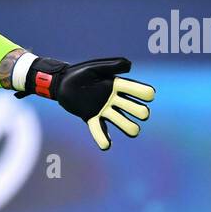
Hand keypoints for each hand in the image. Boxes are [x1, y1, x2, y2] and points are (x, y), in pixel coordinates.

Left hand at [17, 56, 154, 150]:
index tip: (149, 95)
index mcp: (117, 85)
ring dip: (129, 126)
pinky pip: (99, 129)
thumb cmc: (79, 73)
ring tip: (134, 131)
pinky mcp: (91, 117)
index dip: (145, 93)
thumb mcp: (95, 67)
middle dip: (140, 111)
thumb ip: (112, 66)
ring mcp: (103, 110)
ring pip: (121, 121)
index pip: (137, 90)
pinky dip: (103, 138)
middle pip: (134, 108)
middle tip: (141, 113)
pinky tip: (106, 145)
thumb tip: (130, 66)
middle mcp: (113, 99)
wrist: (61, 84)